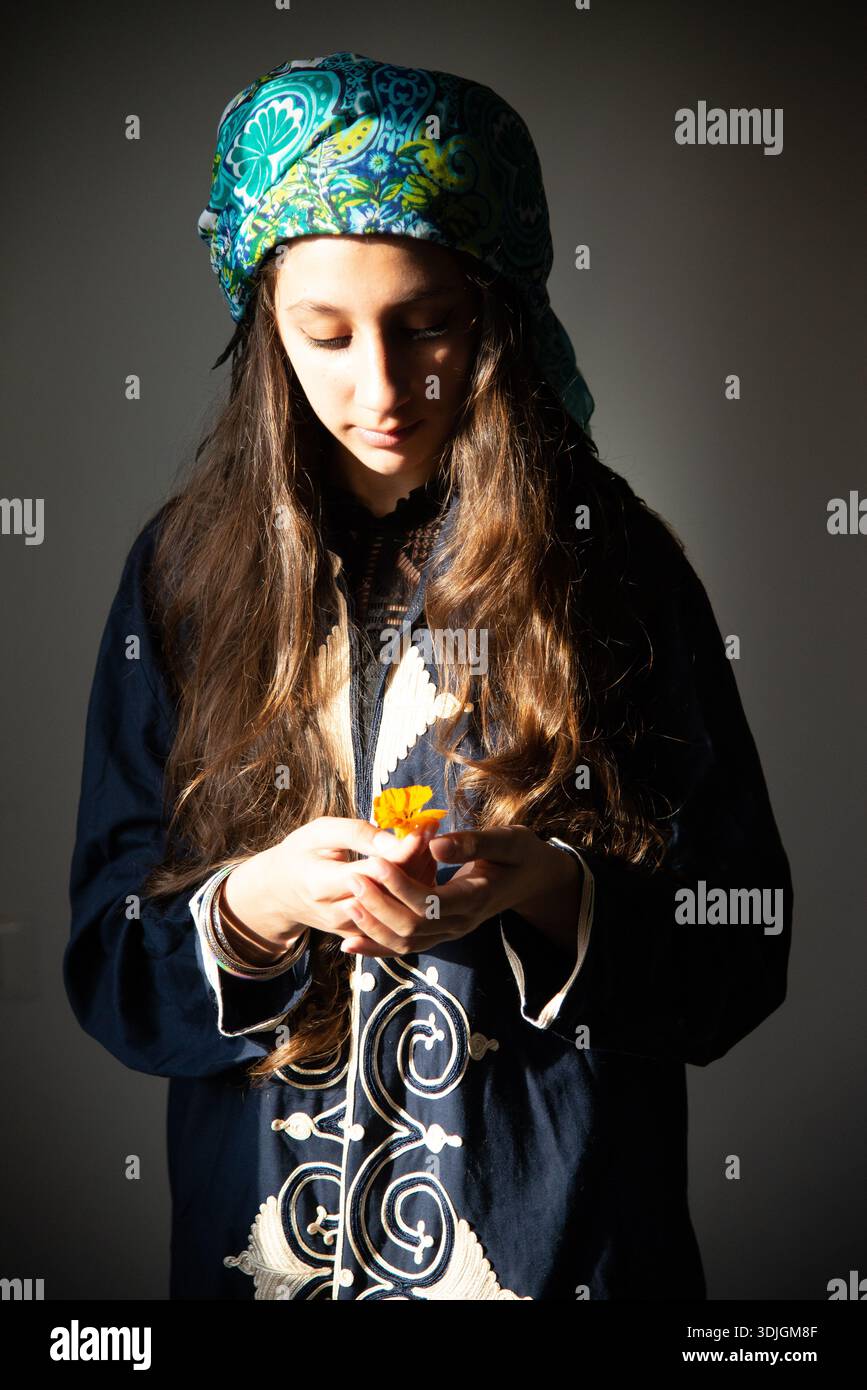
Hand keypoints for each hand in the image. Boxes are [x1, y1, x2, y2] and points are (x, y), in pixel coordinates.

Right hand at [220, 815, 442, 954]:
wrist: (280, 893)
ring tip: (431, 849)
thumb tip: (395, 841)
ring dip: (419, 879)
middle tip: (433, 835)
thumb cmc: (300, 854)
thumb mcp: (319, 833)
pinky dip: (411, 894)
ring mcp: (350, 929)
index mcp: (321, 884)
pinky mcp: (360, 935)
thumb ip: (356, 834)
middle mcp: (337, 914)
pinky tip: (421, 869)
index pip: (374, 872)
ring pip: (397, 910)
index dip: (404, 852)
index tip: (424, 830)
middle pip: (390, 894)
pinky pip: (395, 918)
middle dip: (418, 864)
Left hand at [340, 825, 582, 957]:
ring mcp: (450, 932)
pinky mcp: (440, 933)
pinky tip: (348, 942)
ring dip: (373, 927)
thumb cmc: (520, 854)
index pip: (429, 903)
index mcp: (474, 899)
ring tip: (347, 902)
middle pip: (412, 929)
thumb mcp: (506, 840)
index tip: (375, 862)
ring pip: (405, 944)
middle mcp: (460, 924)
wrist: (534, 879)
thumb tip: (434, 843)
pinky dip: (377, 946)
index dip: (399, 887)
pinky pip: (405, 947)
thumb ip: (472, 842)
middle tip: (353, 878)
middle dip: (379, 906)